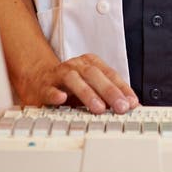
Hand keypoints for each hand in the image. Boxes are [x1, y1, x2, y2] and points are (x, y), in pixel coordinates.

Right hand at [16, 52, 139, 114]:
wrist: (39, 78)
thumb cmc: (70, 85)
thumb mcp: (90, 86)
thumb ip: (107, 94)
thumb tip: (129, 106)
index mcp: (90, 64)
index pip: (110, 74)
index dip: (122, 88)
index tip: (132, 102)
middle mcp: (75, 66)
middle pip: (94, 75)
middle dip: (110, 91)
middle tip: (121, 107)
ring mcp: (59, 75)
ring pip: (73, 79)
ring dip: (87, 93)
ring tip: (99, 108)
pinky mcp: (44, 86)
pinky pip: (49, 89)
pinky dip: (55, 94)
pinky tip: (61, 99)